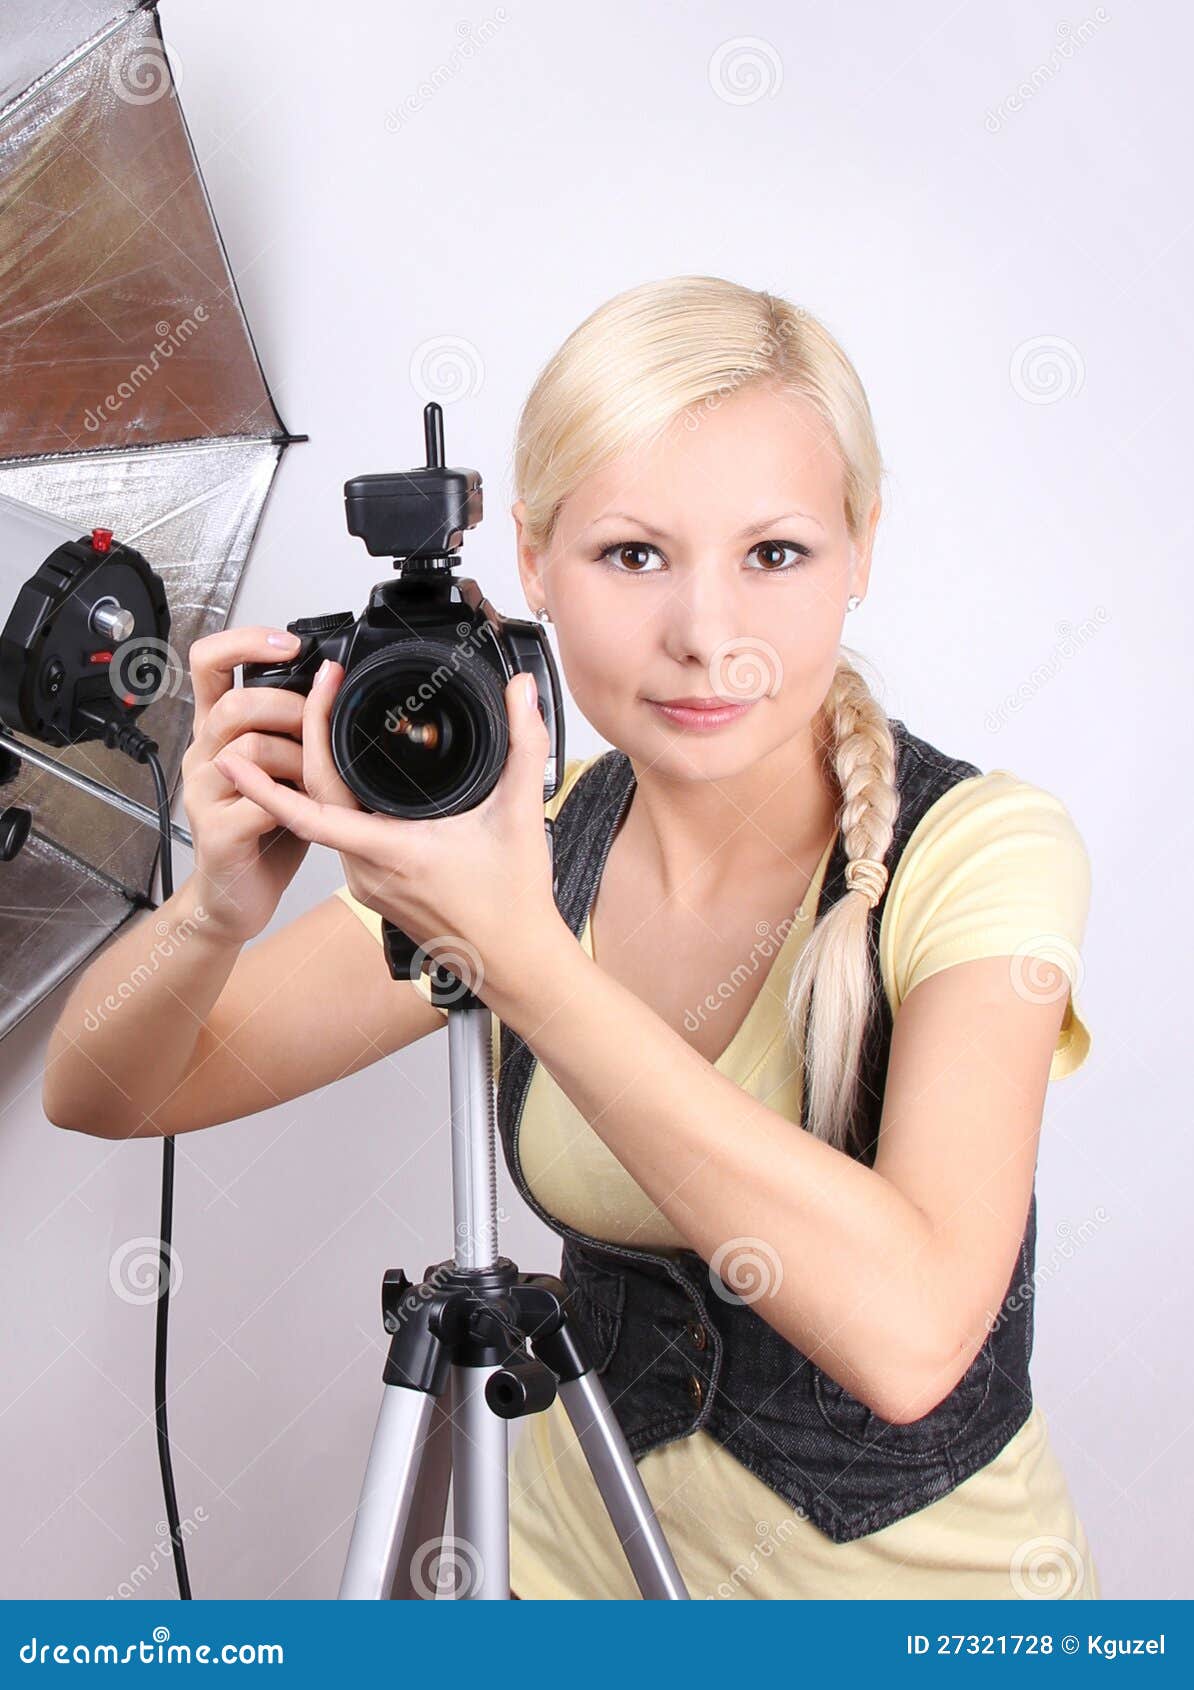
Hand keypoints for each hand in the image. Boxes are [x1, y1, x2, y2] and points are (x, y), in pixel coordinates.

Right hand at [180, 625, 310, 942]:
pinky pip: (256, 802)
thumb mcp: (287, 768)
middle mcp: (203, 754)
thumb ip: (298, 731)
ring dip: (296, 761)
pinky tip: (303, 810)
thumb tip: (339, 688)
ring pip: (247, 749)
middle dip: (289, 712)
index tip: (290, 644)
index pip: (208, 662)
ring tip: (315, 781)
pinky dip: (290, 803)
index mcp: (217, 730)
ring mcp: (203, 793)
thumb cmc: (266, 829)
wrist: (237, 896)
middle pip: (235, 705)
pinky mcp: (216, 832)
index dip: (245, 642)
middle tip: (316, 736)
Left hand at [211, 660, 568, 1005]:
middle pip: (312, 802)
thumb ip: (525, 744)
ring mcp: (369, 883)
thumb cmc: (514, 905)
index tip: (240, 751)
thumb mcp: (522, 814)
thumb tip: (522, 693)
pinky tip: (346, 776)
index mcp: (391, 852)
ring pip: (324, 820)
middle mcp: (368, 870)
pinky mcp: (377, 889)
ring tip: (323, 724)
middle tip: (313, 692)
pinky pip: (340, 838)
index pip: (308, 813)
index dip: (266, 783)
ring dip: (316, 775)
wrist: (516, 963)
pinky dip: (334, 803)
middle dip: (302, 743)